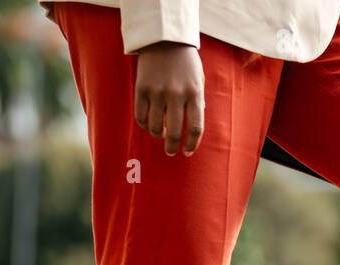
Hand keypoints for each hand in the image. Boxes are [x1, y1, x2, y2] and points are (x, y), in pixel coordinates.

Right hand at [133, 41, 204, 155]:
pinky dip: (144, 124)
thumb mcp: (198, 81)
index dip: (192, 144)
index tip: (187, 151)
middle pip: (175, 132)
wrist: (164, 39)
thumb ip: (197, 103)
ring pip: (155, 127)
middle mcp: (176, 94)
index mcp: (194, 93)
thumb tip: (193, 129)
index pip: (196, 128)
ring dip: (158, 135)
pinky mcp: (141, 88)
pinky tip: (148, 123)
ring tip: (160, 134)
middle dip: (173, 147)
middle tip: (171, 151)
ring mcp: (157, 92)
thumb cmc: (185, 63)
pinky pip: (140, 116)